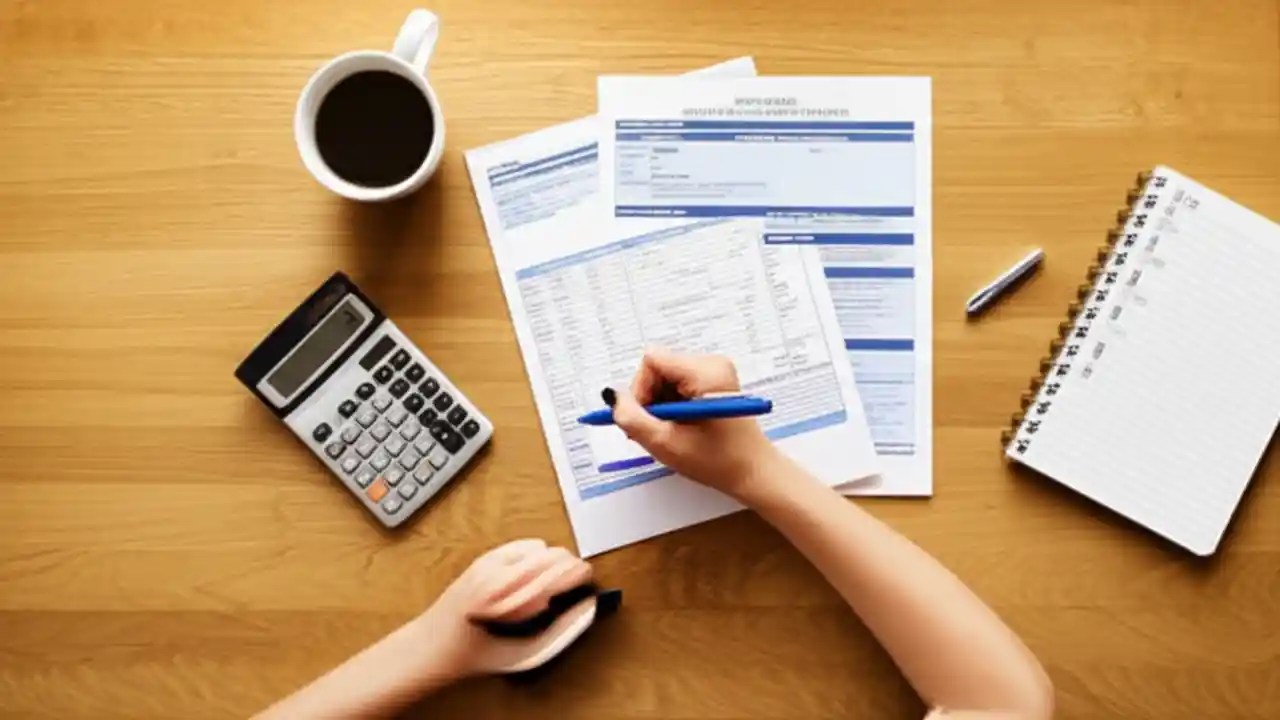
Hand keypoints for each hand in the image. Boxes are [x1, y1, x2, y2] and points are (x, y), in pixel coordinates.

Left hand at [414, 539, 593, 679]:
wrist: (437, 643)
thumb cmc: (482, 653)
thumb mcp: (527, 655)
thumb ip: (562, 632)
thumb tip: (588, 608)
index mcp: (511, 601)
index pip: (562, 571)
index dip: (582, 575)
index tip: (588, 584)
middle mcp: (501, 575)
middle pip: (557, 555)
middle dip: (571, 568)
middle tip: (573, 587)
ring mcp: (492, 562)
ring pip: (544, 547)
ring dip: (554, 562)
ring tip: (549, 585)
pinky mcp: (486, 556)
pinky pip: (526, 544)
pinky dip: (536, 556)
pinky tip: (530, 576)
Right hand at [611, 349, 779, 498]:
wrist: (753, 472)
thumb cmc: (717, 461)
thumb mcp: (667, 444)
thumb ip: (633, 419)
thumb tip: (612, 397)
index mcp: (706, 372)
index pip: (652, 361)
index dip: (640, 389)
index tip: (645, 418)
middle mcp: (712, 363)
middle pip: (658, 368)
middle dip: (649, 399)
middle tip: (654, 430)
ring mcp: (714, 371)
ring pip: (664, 377)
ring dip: (658, 405)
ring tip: (669, 432)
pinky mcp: (713, 381)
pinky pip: (676, 384)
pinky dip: (669, 405)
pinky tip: (679, 426)